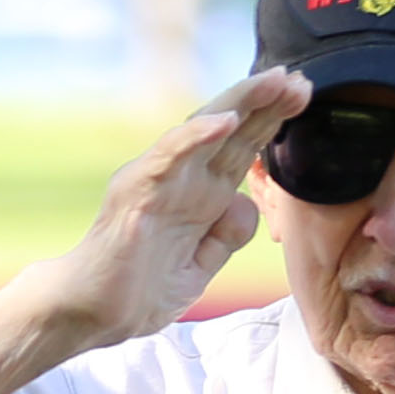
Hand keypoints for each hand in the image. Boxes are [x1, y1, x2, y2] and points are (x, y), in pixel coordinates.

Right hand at [16, 69, 311, 353]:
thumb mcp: (199, 268)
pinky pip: (168, 156)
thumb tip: (247, 203)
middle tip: (300, 79)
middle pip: (229, 130)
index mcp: (200, 196)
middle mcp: (180, 180)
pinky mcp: (134, 191)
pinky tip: (226, 121)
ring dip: (239, 104)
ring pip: (201, 130)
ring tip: (273, 83)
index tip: (304, 95)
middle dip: (266, 103)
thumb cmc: (136, 291)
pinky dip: (196, 137)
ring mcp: (157, 181)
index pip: (241, 148)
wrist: (90, 314)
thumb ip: (225, 236)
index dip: (272, 120)